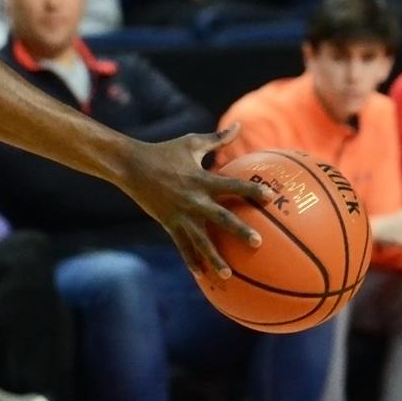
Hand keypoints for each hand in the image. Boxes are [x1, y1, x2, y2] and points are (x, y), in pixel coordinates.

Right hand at [117, 123, 271, 277]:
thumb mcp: (191, 142)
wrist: (131, 166)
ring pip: (200, 240)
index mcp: (202, 180)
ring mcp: (180, 215)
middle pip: (221, 218)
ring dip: (214, 258)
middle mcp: (193, 200)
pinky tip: (201, 275)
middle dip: (239, 231)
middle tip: (258, 243)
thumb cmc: (164, 151)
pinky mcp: (169, 224)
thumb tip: (238, 125)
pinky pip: (182, 245)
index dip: (252, 191)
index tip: (270, 198)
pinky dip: (191, 260)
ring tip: (228, 275)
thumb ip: (218, 139)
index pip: (233, 186)